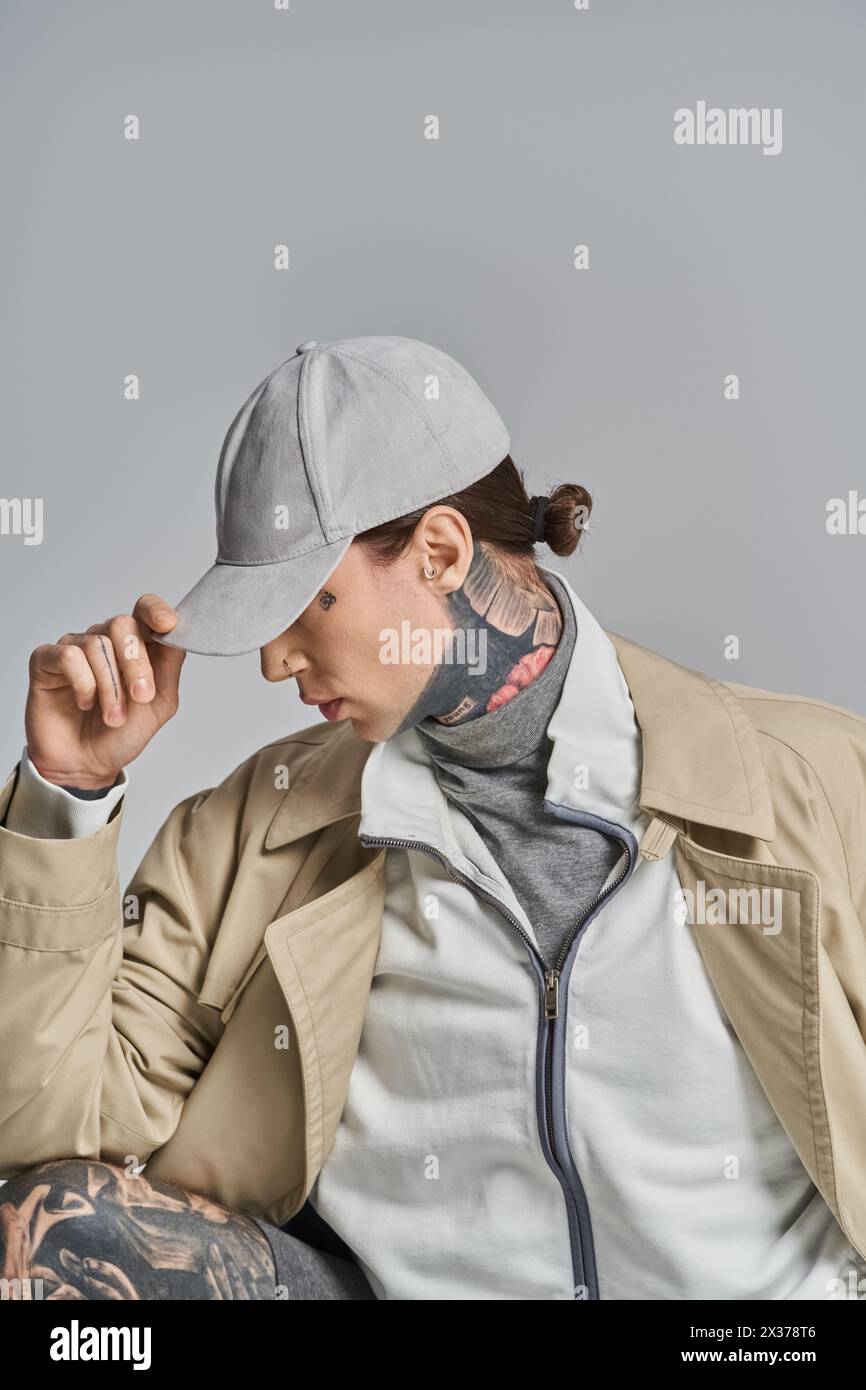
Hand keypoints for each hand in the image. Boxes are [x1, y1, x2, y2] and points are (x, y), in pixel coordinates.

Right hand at [24, 595, 185, 788]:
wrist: (87, 765)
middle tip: (141, 697)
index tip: (167, 625)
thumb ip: (168, 668)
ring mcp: (74, 647)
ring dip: (111, 688)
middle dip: (136, 663)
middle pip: (122, 624)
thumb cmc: (121, 734)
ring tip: (113, 717)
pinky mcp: (46, 660)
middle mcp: (103, 640)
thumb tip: (176, 633)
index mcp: (134, 646)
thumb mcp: (158, 705)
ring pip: (97, 644)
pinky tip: (84, 703)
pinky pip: (69, 657)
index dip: (155, 610)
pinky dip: (84, 684)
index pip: (144, 610)